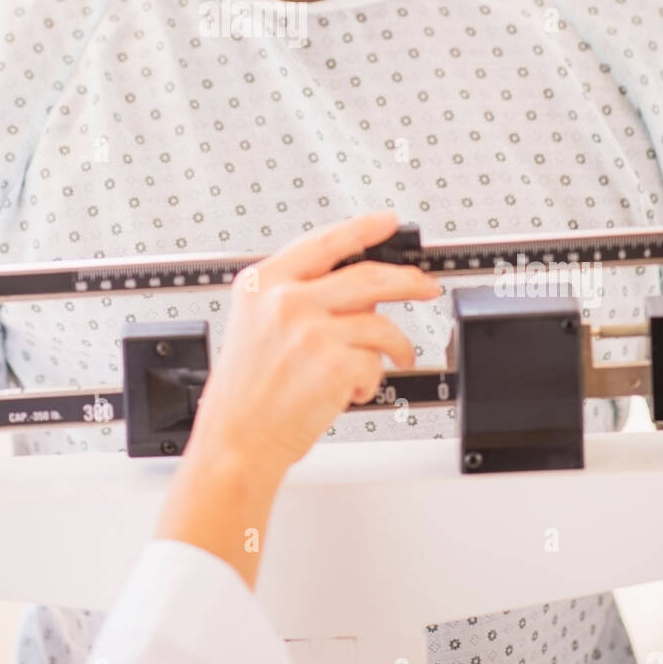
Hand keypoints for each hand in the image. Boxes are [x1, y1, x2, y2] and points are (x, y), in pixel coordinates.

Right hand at [187, 209, 441, 478]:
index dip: (362, 228)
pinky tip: (352, 390)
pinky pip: (376, 363)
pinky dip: (372, 380)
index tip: (388, 222)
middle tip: (425, 286)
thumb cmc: (247, 392)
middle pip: (367, 276)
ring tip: (396, 357)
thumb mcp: (257, 324)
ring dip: (396, 344)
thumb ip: (299, 296)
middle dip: (408, 280)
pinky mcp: (334, 363)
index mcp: (263, 283)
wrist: (237, 441)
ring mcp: (311, 330)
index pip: (324, 242)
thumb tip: (359, 285)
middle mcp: (286, 300)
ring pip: (380, 322)